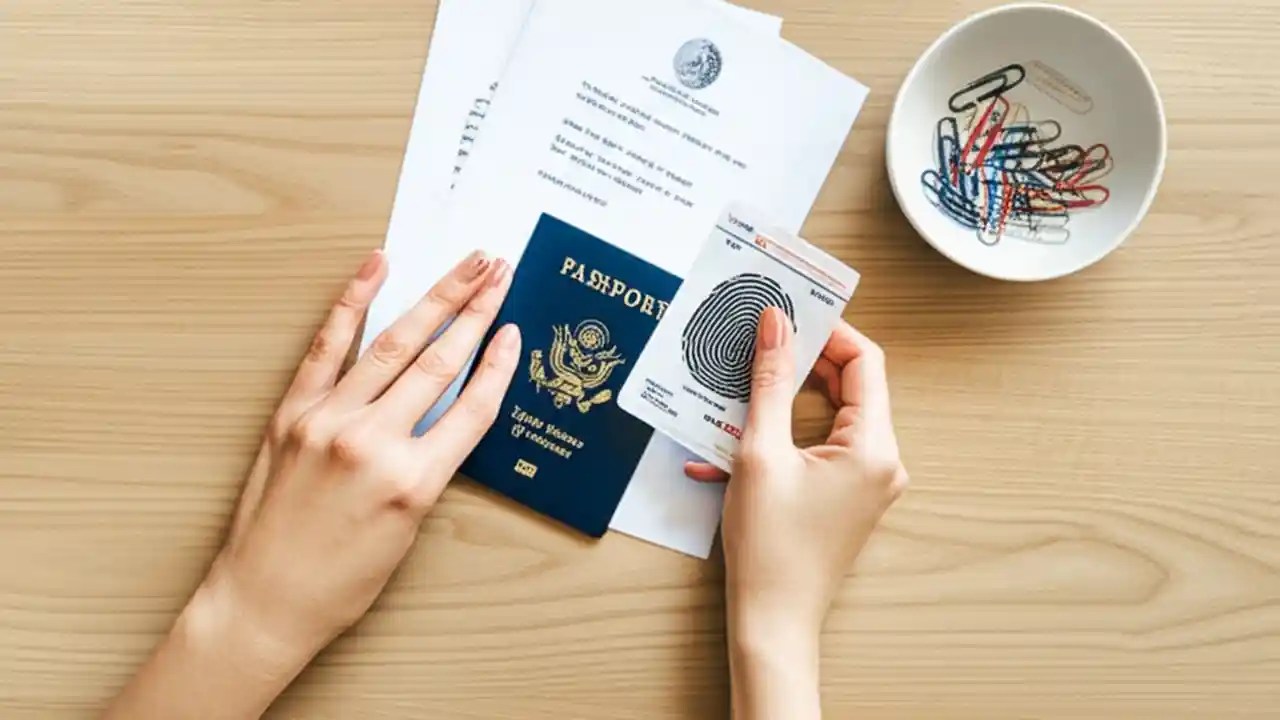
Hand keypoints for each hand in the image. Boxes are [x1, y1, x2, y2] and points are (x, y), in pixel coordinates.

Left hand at [104, 249, 519, 719]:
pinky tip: (377, 267)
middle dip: (475, 309)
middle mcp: (370, 442)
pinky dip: (353, 303)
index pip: (471, 406)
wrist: (263, 600)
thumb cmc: (340, 580)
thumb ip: (430, 463)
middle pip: (438, 361)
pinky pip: (327, 346)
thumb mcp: (408, 528)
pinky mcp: (292, 413)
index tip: (515, 328)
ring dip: (434, 298)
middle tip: (499, 270)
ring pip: (393, 344)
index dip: (498, 364)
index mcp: (411, 480)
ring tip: (463, 266)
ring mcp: (327, 421)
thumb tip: (448, 407)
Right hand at [687, 309, 906, 719]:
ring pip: (829, 414)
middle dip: (801, 360)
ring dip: (784, 397)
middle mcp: (882, 462)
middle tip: (759, 338)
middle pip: (849, 385)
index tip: (789, 313)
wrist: (772, 621)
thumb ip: (768, 383)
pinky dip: (782, 432)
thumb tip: (775, 325)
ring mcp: (866, 481)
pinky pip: (819, 445)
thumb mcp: (760, 453)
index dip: (828, 330)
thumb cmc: (769, 547)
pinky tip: (735, 435)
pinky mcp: (845, 495)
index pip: (864, 362)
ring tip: (741, 381)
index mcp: (874, 448)